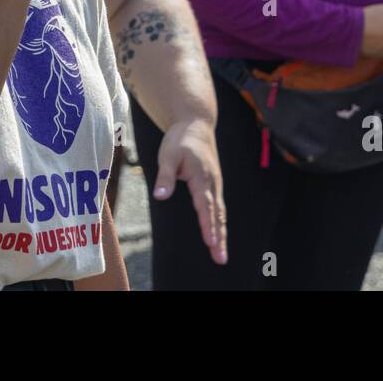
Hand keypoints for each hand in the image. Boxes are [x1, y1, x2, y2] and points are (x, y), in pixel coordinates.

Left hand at [151, 117, 226, 264]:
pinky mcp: (214, 184)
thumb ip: (165, 176)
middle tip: (220, 258)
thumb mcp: (168, 155)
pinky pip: (219, 208)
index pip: (204, 205)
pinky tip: (219, 235)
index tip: (210, 241)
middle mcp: (212, 183)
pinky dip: (220, 223)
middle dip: (218, 238)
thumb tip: (161, 196)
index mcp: (201, 177)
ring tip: (221, 254)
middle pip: (217, 214)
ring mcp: (215, 184)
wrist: (196, 124)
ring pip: (220, 213)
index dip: (207, 224)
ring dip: (221, 234)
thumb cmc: (180, 140)